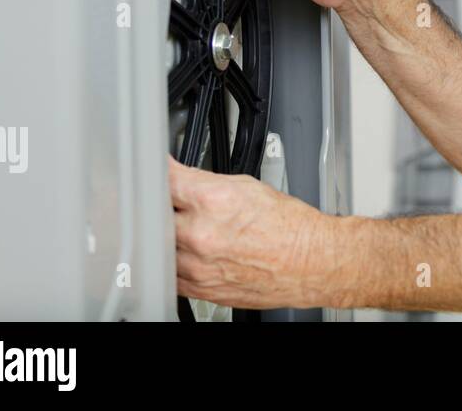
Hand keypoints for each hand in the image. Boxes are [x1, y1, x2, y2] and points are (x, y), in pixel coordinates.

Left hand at [169, 155, 345, 309]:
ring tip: (184, 228)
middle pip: (152, 215)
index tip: (150, 171)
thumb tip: (180, 177)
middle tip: (167, 201)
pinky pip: (169, 274)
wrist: (311, 262)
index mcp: (213, 201)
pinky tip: (189, 252)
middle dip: (159, 205)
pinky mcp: (200, 290)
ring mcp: (197, 266)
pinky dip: (173, 261)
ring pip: (156, 247)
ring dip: (164, 235)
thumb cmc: (289, 226)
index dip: (153, 172)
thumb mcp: (248, 186)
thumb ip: (205, 181)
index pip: (162, 180)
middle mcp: (200, 235)